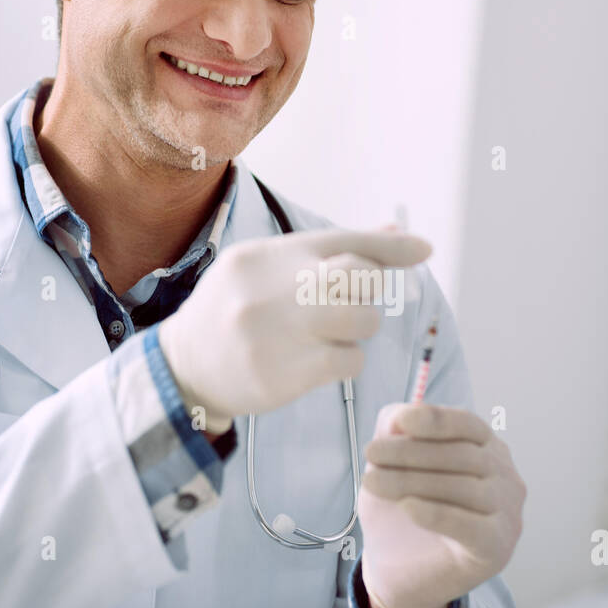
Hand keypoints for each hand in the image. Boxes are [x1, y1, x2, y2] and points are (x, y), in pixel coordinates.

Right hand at [159, 229, 430, 427]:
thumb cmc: (235, 312)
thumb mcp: (266, 269)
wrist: (184, 367)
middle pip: (359, 278)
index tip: (423, 250)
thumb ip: (324, 254)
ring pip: (361, 320)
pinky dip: (346, 360)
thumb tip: (394, 233)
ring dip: (358, 330)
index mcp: (269, 255)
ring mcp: (278, 333)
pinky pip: (348, 360)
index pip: (343, 241)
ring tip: (330, 335)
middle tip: (351, 304)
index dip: (390, 246)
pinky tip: (319, 362)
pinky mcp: (284, 374)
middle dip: (369, 291)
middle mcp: (273, 288)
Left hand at [358, 403, 526, 607]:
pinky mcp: (497, 548)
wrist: (403, 575)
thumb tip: (399, 417)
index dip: (436, 420)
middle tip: (371, 454)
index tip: (401, 421)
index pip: (468, 425)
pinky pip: (469, 526)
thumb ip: (398, 435)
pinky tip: (408, 508)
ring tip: (372, 482)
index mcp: (488, 449)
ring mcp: (508, 513)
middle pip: (462, 456)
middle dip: (411, 452)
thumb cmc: (402, 514)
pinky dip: (437, 514)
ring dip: (412, 482)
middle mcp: (506, 478)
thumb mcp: (392, 467)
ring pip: (462, 488)